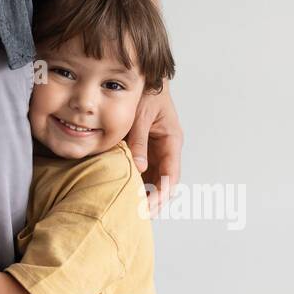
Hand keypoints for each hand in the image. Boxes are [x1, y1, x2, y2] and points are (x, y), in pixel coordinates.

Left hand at [125, 83, 182, 210]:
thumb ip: (139, 142)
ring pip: (153, 179)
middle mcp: (167, 148)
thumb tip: (138, 169)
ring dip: (143, 193)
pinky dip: (135, 181)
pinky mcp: (144, 148)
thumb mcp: (141, 115)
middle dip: (152, 201)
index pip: (171, 176)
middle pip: (164, 183)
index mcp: (172, 141)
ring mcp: (156, 149)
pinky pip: (142, 170)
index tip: (148, 209)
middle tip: (135, 217)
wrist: (143, 76)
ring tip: (128, 210)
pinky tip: (122, 192)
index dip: (161, 195)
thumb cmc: (146, 91)